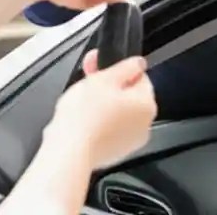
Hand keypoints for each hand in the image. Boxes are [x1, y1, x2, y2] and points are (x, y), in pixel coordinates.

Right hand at [44, 54, 156, 169]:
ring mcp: (129, 142)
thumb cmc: (85, 116)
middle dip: (107, 87)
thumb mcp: (105, 78)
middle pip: (128, 96)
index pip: (139, 78)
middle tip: (87, 80)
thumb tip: (138, 63)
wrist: (68, 151)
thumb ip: (127, 66)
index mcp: (147, 105)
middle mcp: (144, 125)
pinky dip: (97, 124)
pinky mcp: (113, 153)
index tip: (101, 68)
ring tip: (80, 102)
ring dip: (102, 105)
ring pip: (117, 114)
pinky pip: (108, 131)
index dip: (118, 70)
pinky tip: (82, 120)